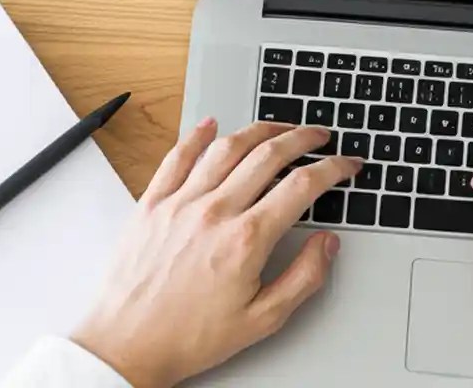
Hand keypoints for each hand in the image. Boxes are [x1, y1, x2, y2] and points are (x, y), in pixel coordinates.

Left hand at [71, 120, 359, 387]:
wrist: (126, 346)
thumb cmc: (188, 337)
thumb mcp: (262, 320)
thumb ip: (304, 278)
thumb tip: (327, 244)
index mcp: (246, 240)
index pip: (302, 185)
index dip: (333, 168)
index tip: (346, 164)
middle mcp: (214, 212)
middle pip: (269, 154)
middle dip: (304, 138)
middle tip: (320, 135)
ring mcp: (180, 203)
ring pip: (228, 147)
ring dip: (261, 129)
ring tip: (280, 128)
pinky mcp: (152, 204)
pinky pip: (177, 156)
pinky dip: (197, 136)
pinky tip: (212, 125)